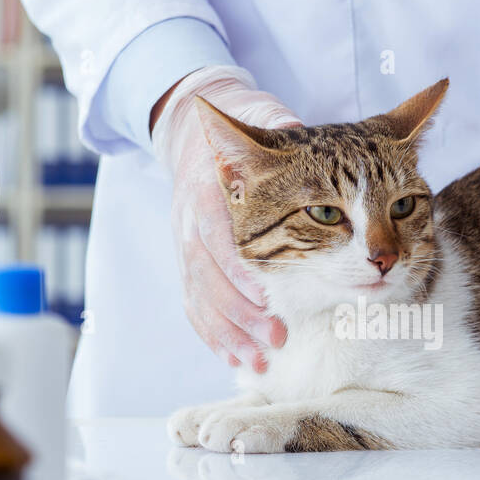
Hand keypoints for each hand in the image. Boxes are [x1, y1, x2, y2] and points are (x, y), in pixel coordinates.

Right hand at [152, 67, 299, 371]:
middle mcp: (190, 223)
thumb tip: (294, 128)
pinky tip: (235, 359)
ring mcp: (185, 247)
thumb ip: (274, 125)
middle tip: (277, 336)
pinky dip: (214, 335)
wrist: (195, 133)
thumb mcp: (259, 117)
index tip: (264, 296)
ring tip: (260, 362)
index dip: (236, 270)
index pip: (216, 236)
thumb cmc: (242, 129)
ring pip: (200, 298)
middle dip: (241, 312)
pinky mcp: (189, 264)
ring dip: (229, 334)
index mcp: (207, 192)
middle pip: (208, 277)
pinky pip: (195, 305)